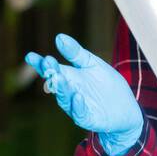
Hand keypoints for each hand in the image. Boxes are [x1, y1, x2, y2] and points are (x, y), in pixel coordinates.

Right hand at [24, 33, 143, 155]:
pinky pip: (79, 113)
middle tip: (47, 62)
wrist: (126, 108)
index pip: (51, 70)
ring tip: (58, 76)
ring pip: (64, 98)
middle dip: (51, 73)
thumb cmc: (107, 85)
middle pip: (56, 82)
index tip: (30, 56)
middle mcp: (69, 92)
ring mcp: (76, 106)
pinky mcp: (87, 118)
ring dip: (61, 88)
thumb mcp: (93, 64)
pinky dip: (77, 105)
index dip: (40, 64)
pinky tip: (77, 95)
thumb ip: (76, 53)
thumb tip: (59, 37)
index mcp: (69, 77)